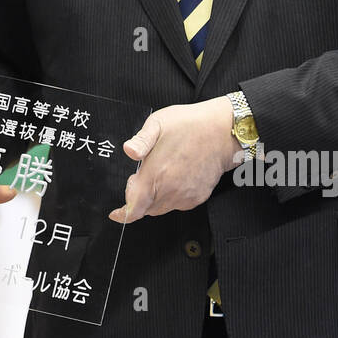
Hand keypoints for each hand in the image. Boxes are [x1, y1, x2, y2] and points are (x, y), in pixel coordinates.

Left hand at [107, 97, 238, 223]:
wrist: (222, 131)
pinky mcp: (198, 197)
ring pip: (161, 207)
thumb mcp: (158, 123)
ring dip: (154, 198)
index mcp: (156, 175)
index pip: (134, 208)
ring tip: (159, 173)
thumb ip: (141, 140)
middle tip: (141, 176)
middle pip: (146, 208)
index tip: (116, 213)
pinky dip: (170, 196)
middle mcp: (170, 190)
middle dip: (138, 197)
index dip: (123, 214)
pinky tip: (173, 177)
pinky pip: (177, 204)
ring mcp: (185, 196)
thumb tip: (128, 150)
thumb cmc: (190, 125)